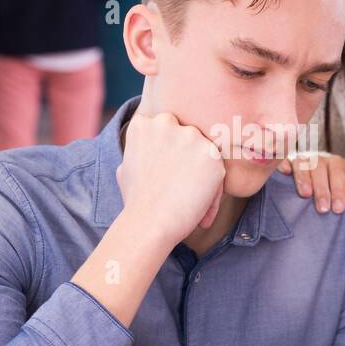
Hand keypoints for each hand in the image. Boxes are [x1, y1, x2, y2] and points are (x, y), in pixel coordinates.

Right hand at [115, 112, 225, 243]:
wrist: (149, 223)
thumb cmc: (136, 201)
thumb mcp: (126, 167)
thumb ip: (140, 150)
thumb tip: (146, 147)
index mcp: (143, 123)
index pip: (164, 127)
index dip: (168, 150)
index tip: (165, 171)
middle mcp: (166, 122)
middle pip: (186, 135)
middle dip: (187, 156)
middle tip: (179, 184)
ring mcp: (191, 136)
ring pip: (204, 152)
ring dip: (202, 172)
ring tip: (188, 199)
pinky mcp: (212, 154)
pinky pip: (218, 169)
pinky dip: (213, 190)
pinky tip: (198, 207)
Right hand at [277, 152, 344, 213]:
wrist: (319, 183)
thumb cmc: (335, 192)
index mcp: (336, 164)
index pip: (338, 173)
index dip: (339, 190)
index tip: (338, 209)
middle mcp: (319, 159)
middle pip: (320, 168)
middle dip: (322, 189)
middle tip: (323, 209)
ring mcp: (301, 159)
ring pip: (302, 164)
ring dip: (304, 179)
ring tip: (305, 195)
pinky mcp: (286, 162)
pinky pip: (284, 159)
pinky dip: (284, 164)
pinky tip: (285, 172)